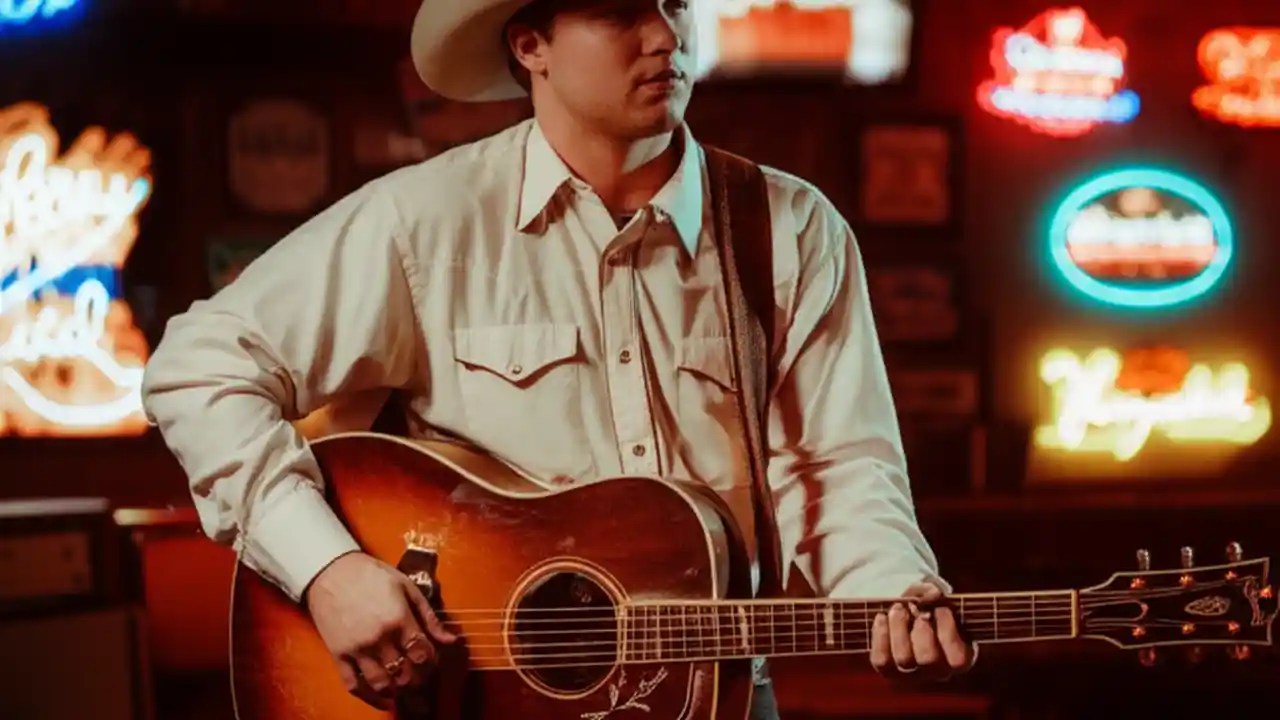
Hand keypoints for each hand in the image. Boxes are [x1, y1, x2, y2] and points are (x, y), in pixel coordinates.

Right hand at [304, 552, 456, 708]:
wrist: (331, 570)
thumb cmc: (370, 575)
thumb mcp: (406, 587)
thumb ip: (429, 616)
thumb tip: (450, 639)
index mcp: (398, 619)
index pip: (423, 654)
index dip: (432, 662)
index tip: (432, 660)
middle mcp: (379, 638)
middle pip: (406, 673)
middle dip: (418, 679)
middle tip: (422, 677)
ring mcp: (358, 649)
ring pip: (382, 684)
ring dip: (397, 691)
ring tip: (405, 687)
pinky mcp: (339, 655)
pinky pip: (353, 685)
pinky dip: (369, 697)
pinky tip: (383, 698)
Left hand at [870, 582, 974, 682]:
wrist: (904, 618)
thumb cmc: (927, 608)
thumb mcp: (933, 598)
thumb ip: (933, 592)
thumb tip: (933, 593)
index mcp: (959, 659)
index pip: (957, 658)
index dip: (947, 630)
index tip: (940, 608)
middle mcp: (937, 672)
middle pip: (928, 659)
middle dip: (921, 629)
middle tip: (916, 609)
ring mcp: (912, 675)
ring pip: (903, 659)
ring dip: (899, 627)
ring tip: (898, 608)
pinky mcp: (889, 671)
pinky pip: (881, 660)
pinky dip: (880, 635)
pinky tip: (882, 617)